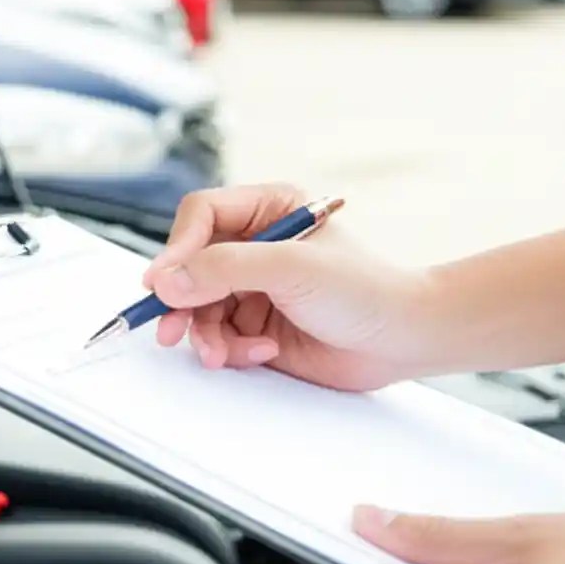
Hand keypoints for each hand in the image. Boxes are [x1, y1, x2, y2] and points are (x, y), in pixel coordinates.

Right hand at [143, 183, 433, 390]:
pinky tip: (263, 353)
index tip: (161, 284)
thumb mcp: (291, 267)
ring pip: (199, 307)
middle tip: (169, 330)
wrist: (403, 341)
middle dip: (182, 302)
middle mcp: (255, 245)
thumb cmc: (364, 290)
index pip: (200, 216)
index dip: (177, 248)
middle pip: (190, 266)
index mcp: (268, 209)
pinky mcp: (256, 326)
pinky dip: (231, 350)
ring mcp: (254, 288)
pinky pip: (219, 337)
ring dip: (205, 334)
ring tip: (222, 354)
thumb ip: (224, 269)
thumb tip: (166, 280)